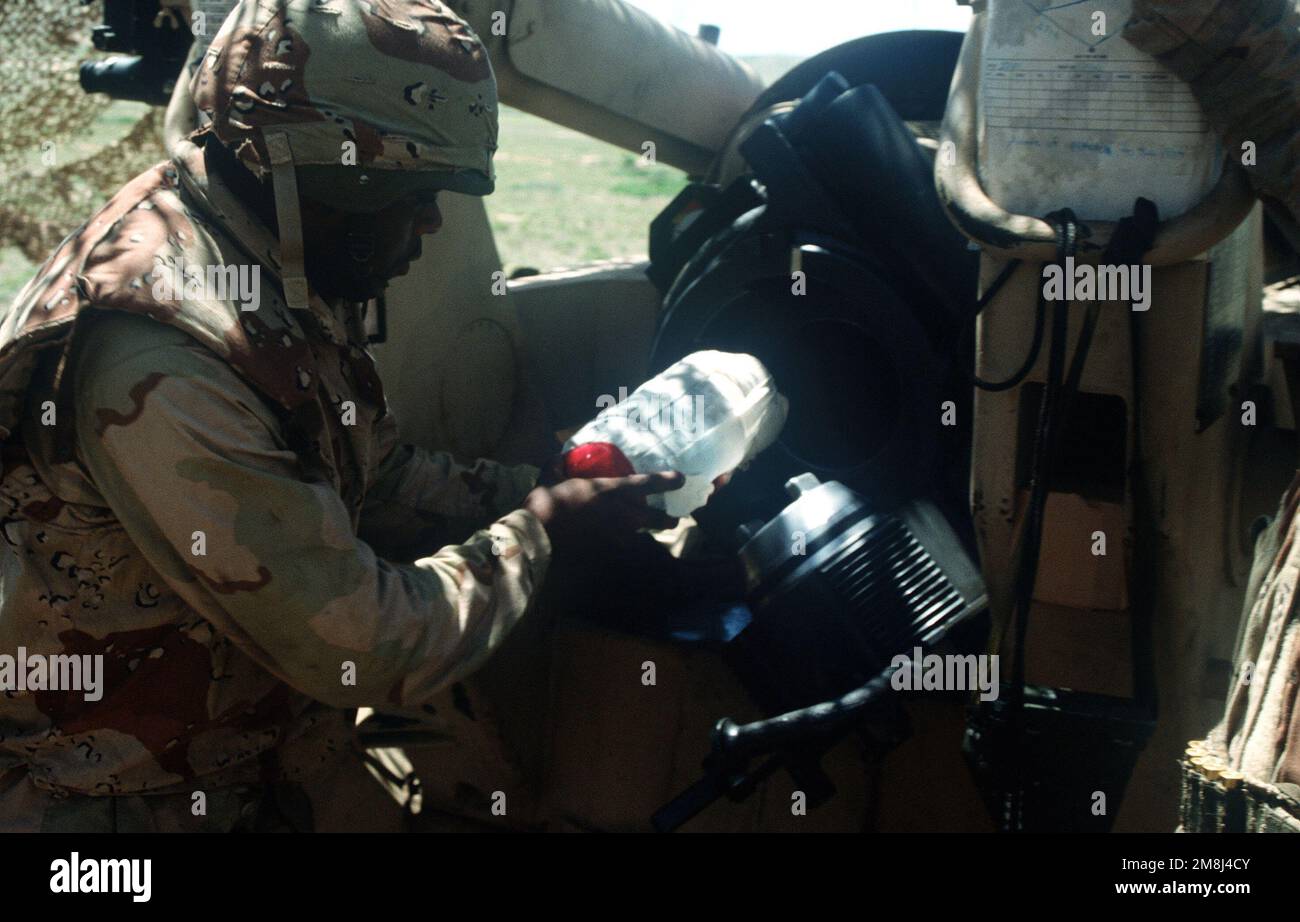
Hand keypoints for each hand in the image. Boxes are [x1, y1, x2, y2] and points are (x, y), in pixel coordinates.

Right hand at [522, 471, 682, 550]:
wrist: (539, 536)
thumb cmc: (546, 502)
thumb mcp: (550, 476)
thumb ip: (558, 464)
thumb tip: (558, 457)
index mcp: (611, 489)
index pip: (648, 484)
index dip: (668, 481)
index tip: (680, 479)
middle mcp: (621, 513)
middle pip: (655, 517)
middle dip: (667, 518)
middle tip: (673, 518)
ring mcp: (617, 535)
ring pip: (640, 534)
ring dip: (643, 532)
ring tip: (642, 533)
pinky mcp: (608, 552)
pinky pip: (622, 548)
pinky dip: (622, 546)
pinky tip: (616, 546)